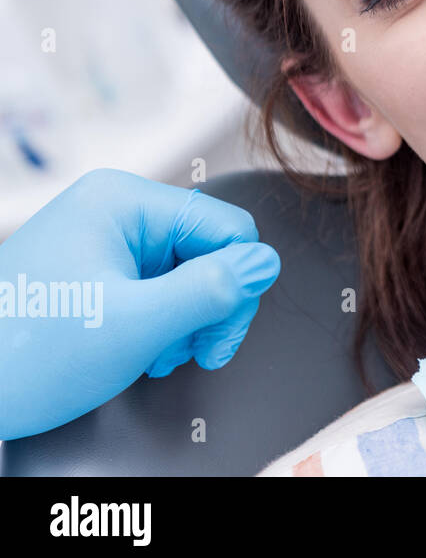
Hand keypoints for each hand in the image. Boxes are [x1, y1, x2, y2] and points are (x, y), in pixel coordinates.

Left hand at [0, 169, 280, 439]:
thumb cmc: (27, 356)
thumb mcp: (136, 326)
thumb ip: (211, 290)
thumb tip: (266, 263)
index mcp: (124, 201)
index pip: (229, 228)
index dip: (237, 285)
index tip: (218, 338)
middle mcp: (116, 209)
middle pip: (211, 249)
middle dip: (211, 306)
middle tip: (196, 353)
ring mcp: (105, 237)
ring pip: (190, 270)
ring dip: (188, 319)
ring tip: (157, 355)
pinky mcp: (98, 266)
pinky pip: (160, 284)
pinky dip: (164, 322)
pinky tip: (144, 349)